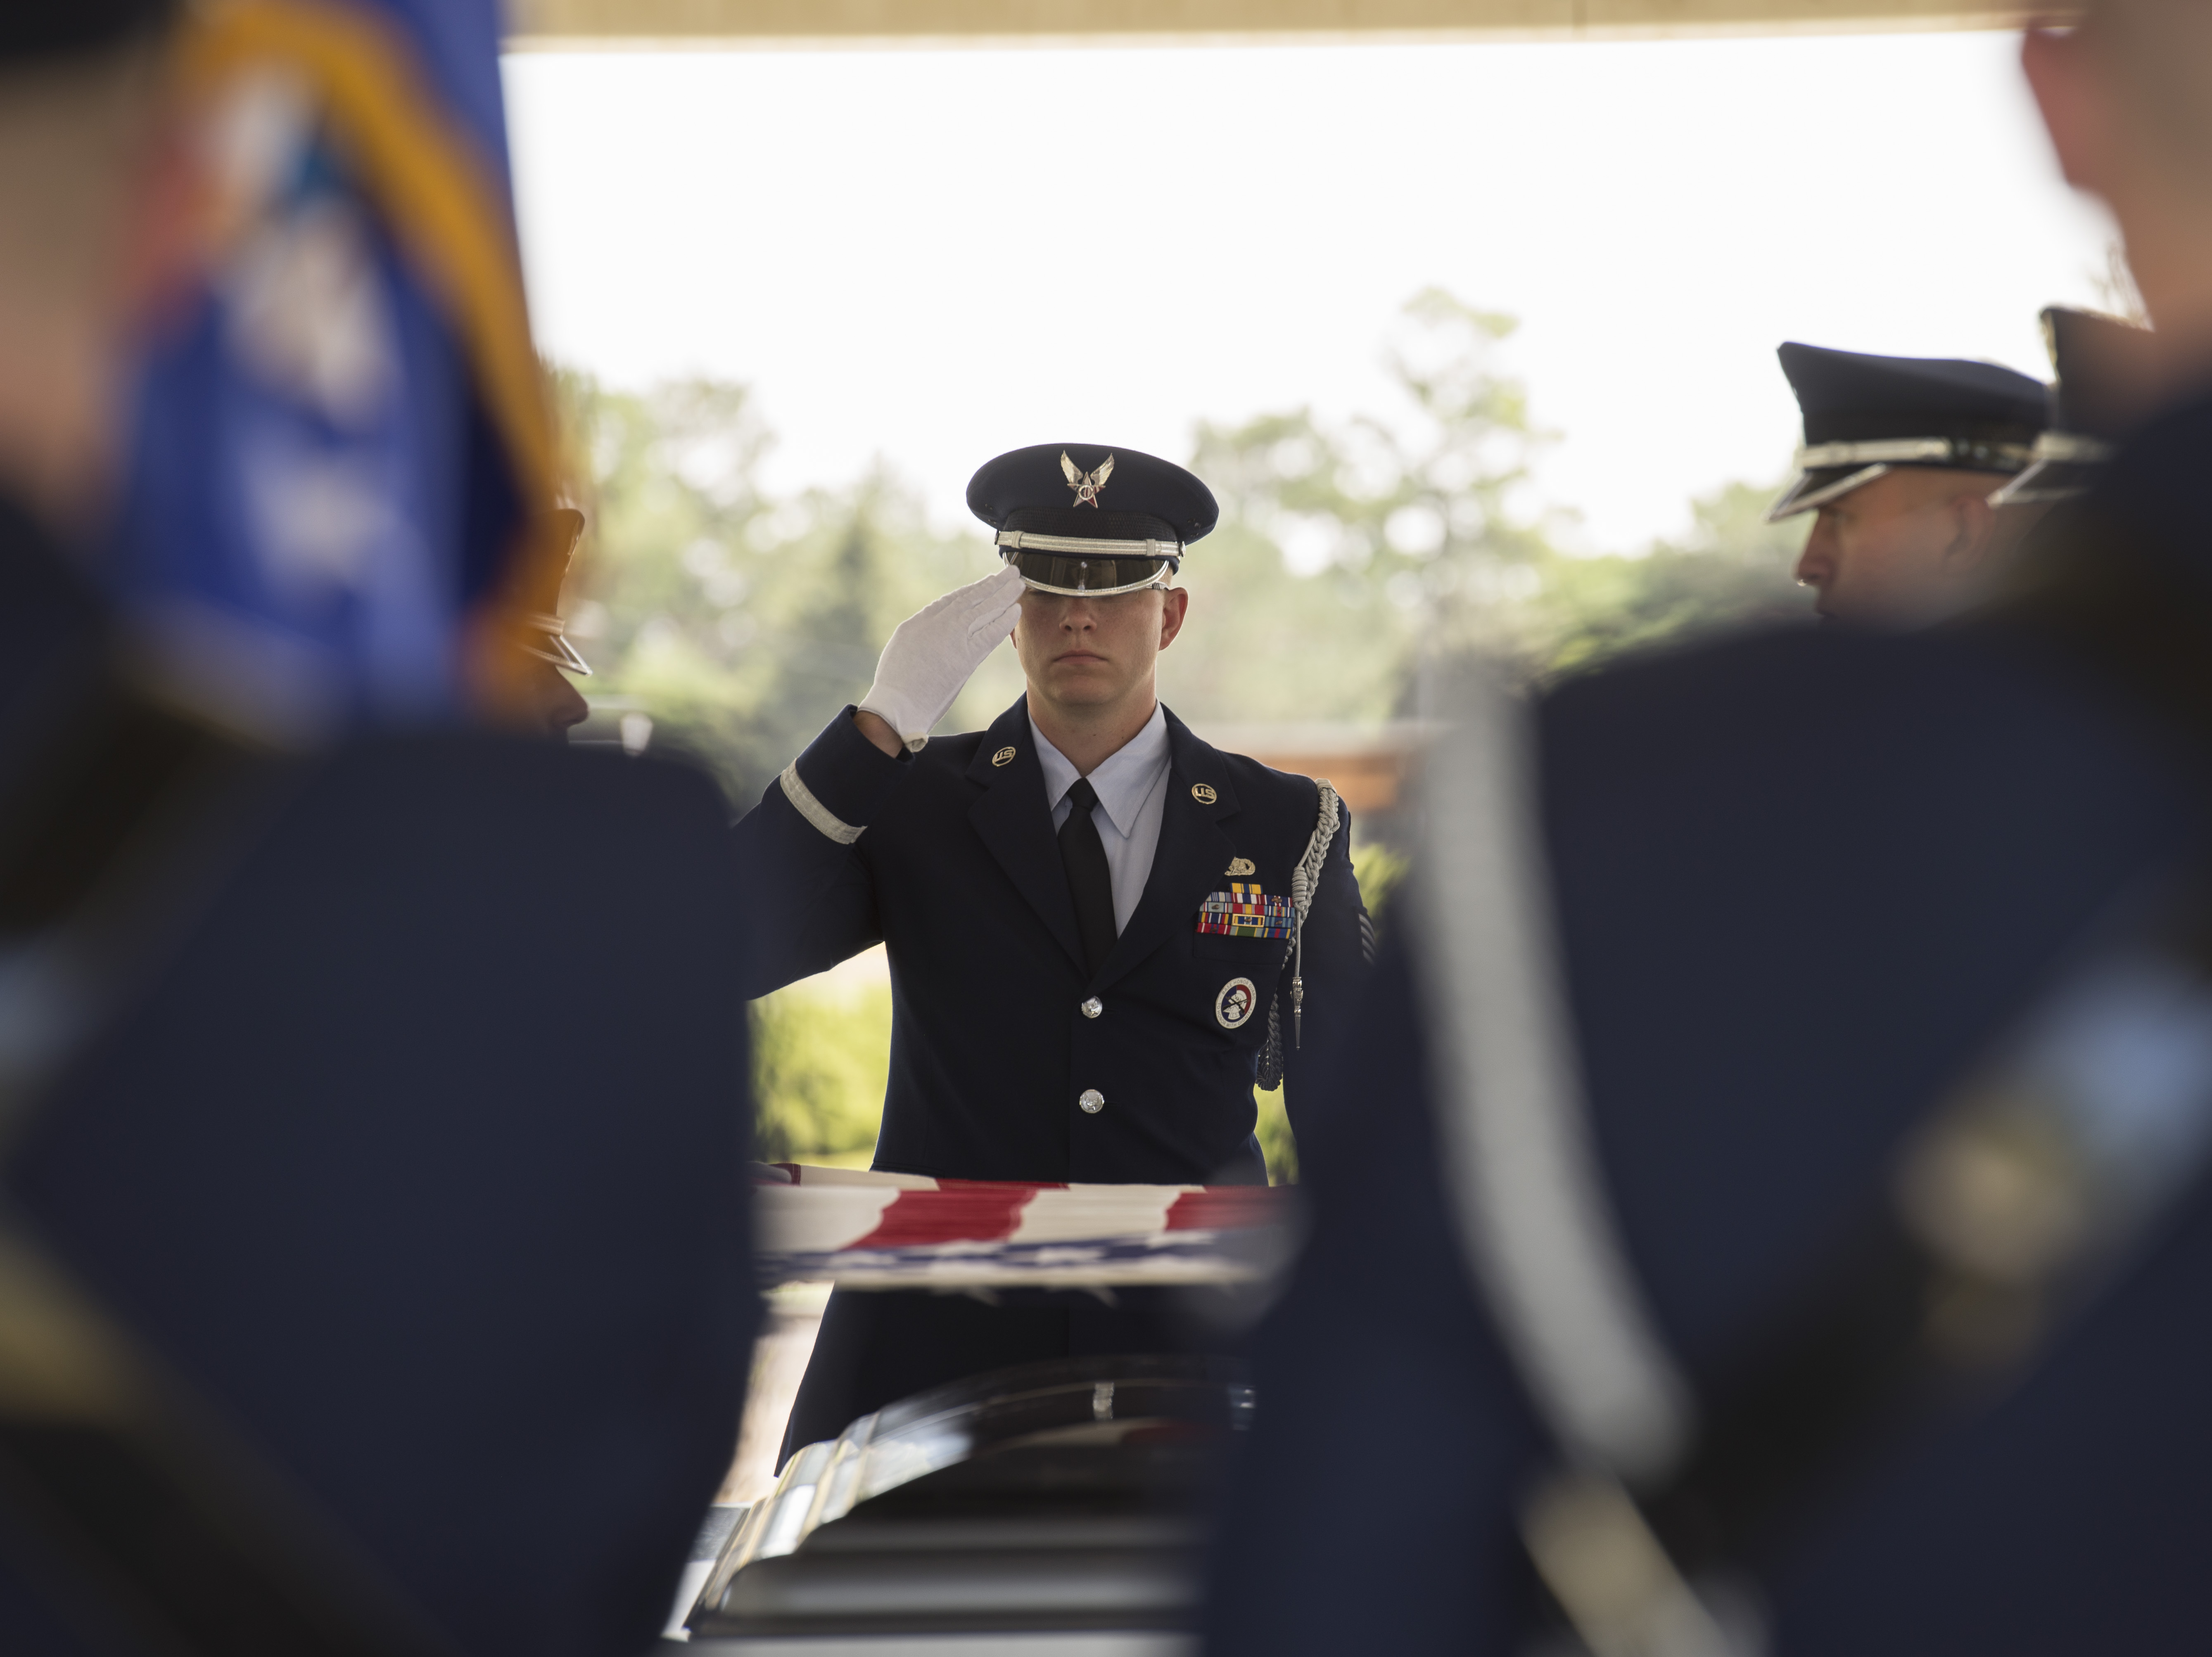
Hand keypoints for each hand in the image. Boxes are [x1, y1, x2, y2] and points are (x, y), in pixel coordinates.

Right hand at [856, 565, 1024, 751]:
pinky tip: (1017, 611)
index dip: (972, 590)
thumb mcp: (901, 651)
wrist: (896, 706)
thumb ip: (919, 637)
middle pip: (970, 598)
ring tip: (1018, 584)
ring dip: (1003, 595)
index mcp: (918, 623)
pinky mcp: (965, 656)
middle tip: (1009, 573)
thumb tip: (932, 633)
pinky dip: (1004, 621)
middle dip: (992, 584)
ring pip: (983, 609)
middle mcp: (936, 624)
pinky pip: (990, 633)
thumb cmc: (896, 688)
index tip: (987, 582)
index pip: (950, 601)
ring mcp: (951, 638)